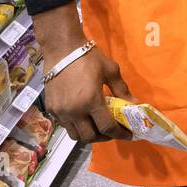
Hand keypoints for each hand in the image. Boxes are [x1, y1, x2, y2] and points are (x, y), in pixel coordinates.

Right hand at [32, 4, 133, 143]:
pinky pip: (65, 126)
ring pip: (75, 135)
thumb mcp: (110, 70)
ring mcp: (61, 112)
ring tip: (97, 126)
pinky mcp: (51, 109)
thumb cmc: (88, 57)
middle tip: (112, 130)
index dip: (120, 134)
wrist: (61, 49)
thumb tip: (134, 103)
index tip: (128, 135)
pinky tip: (83, 118)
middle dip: (104, 137)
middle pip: (90, 137)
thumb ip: (122, 90)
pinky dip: (76, 127)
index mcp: (91, 101)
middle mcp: (74, 111)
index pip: (107, 127)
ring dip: (88, 135)